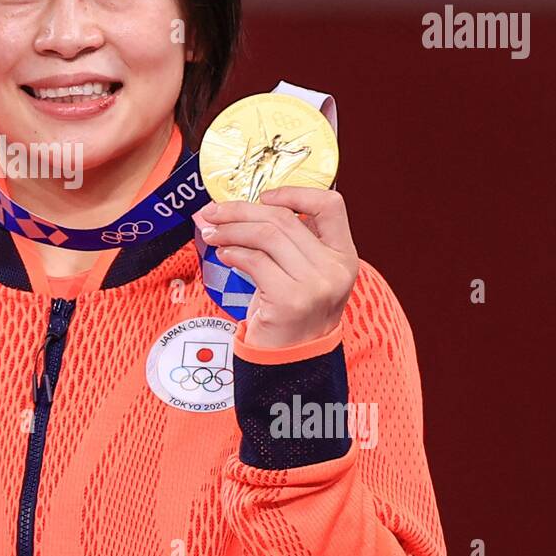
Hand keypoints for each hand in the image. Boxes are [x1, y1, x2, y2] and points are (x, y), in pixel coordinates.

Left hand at [194, 187, 358, 348]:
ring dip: (230, 230)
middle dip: (241, 210)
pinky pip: (255, 261)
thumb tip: (235, 208)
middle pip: (284, 218)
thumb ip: (286, 241)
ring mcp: (316, 285)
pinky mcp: (291, 300)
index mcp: (344, 255)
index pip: (331, 205)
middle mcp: (336, 268)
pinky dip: (233, 252)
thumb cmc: (288, 313)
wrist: (289, 362)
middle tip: (213, 212)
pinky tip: (223, 255)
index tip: (265, 197)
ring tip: (211, 234)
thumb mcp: (301, 272)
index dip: (295, 193)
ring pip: (266, 236)